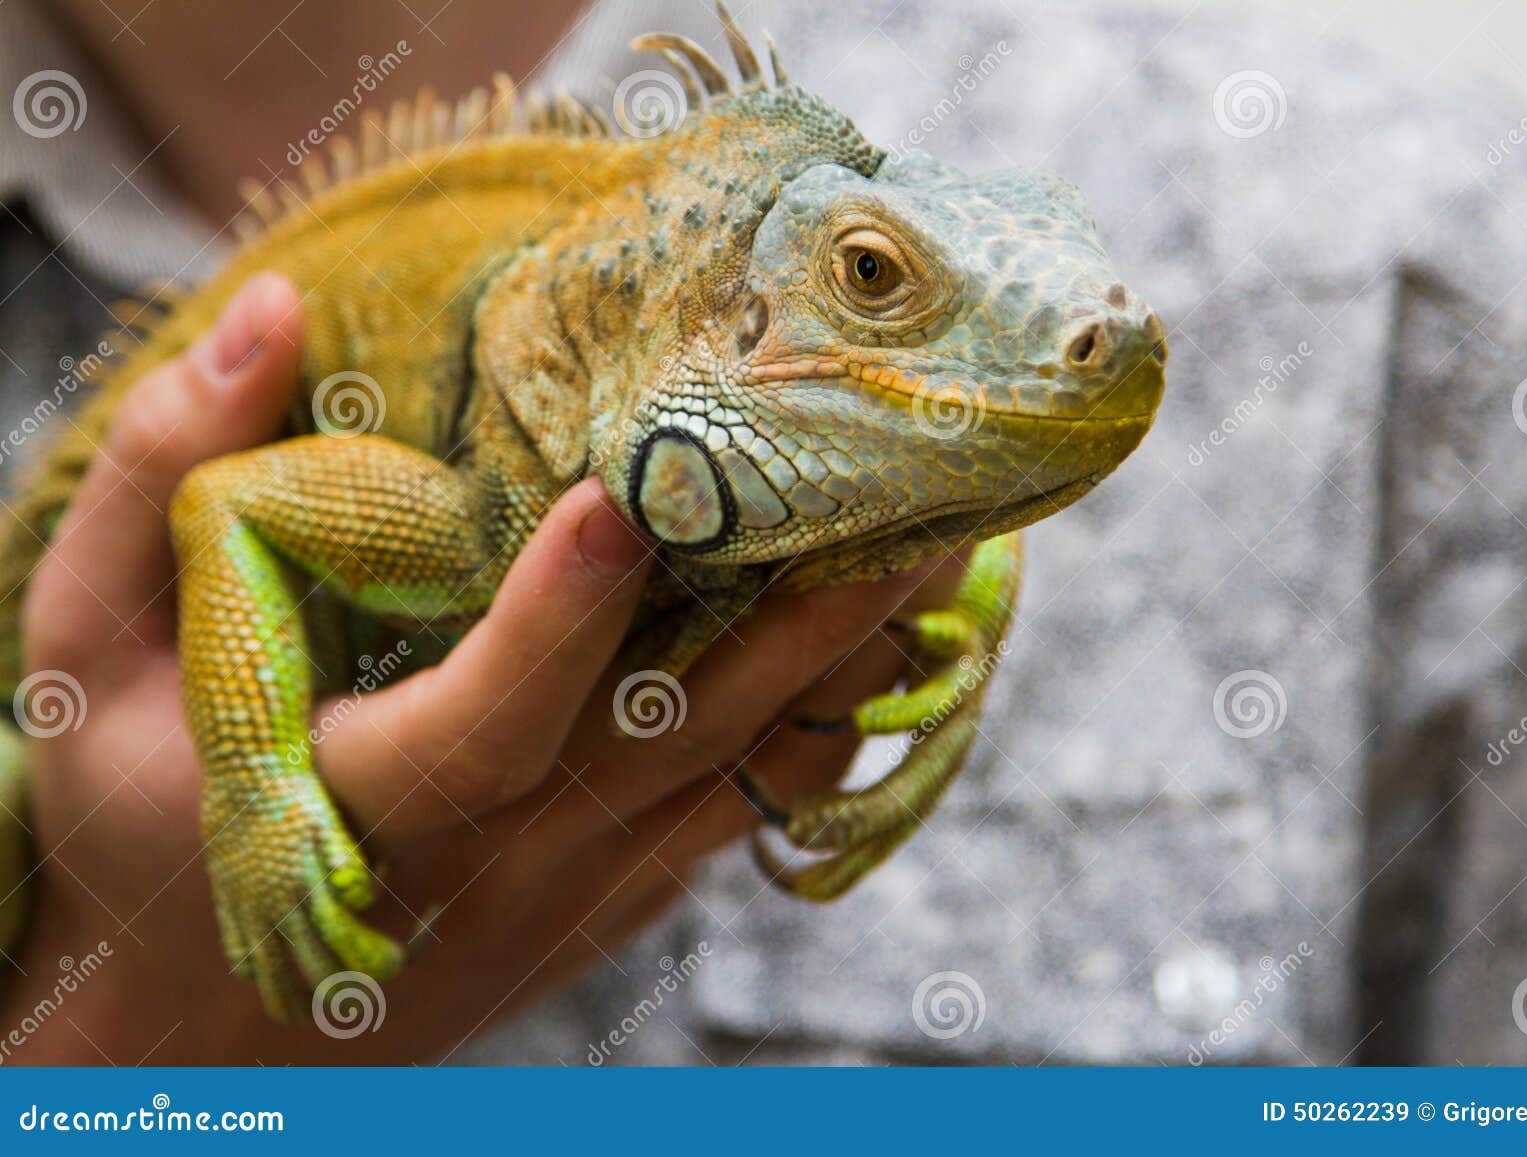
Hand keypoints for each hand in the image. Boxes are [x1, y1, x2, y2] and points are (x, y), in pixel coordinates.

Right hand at [3, 274, 960, 1063]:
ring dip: (849, 660)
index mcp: (363, 803)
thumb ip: (161, 485)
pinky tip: (891, 640)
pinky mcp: (621, 898)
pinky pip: (748, 810)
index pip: (484, 718)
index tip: (631, 494)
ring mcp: (578, 888)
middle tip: (913, 495)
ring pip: (743, 771)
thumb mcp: (94, 660)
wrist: (215, 1027)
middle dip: (804, 612)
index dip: (559, 614)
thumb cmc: (144, 821)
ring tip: (945, 543)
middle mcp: (499, 858)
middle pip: (679, 733)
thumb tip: (271, 314)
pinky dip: (826, 724)